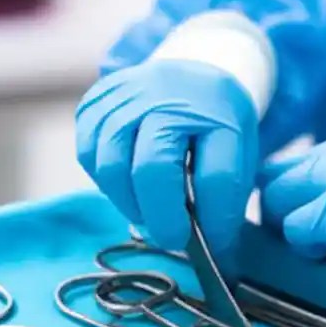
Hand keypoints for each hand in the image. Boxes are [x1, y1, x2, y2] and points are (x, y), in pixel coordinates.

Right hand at [75, 60, 257, 252]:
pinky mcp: (94, 104)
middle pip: (153, 169)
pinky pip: (89, 155)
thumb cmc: (215, 126)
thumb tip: (214, 255)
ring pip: (112, 166)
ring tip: (150, 212)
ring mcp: (125, 98)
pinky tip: (128, 185)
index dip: (215, 221)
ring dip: (131, 203)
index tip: (216, 245)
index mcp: (217, 113)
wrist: (191, 71)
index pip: (215, 178)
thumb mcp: (236, 154)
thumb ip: (224, 198)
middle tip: (174, 239)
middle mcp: (167, 98)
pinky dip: (107, 182)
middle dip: (163, 217)